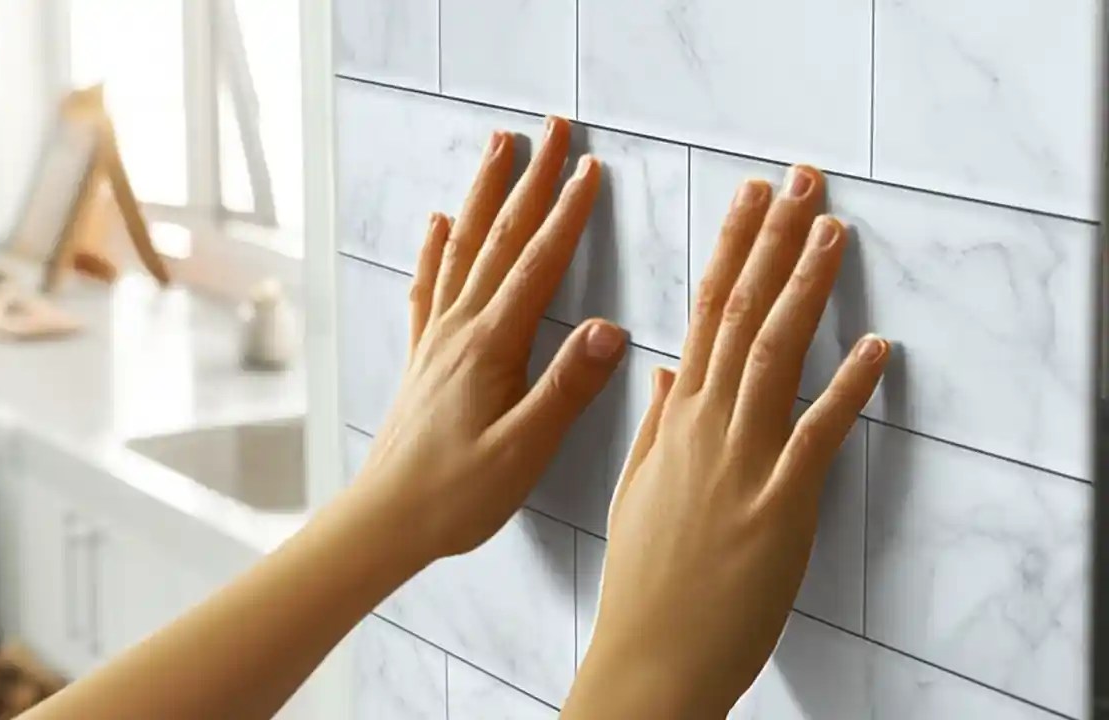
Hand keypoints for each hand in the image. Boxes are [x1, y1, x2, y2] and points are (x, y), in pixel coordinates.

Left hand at [355, 117, 627, 564]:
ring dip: (484, 195)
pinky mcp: (422, 357)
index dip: (566, 214)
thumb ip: (566, 387)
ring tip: (497, 149)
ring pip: (463, 248)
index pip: (538, 264)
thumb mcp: (525, 449)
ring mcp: (436, 339)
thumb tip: (610, 330)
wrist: (386, 519)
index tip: (589, 168)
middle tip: (550, 129)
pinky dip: (436, 249)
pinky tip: (438, 223)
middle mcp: (459, 328)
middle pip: (499, 238)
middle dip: (528, 180)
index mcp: (491, 346)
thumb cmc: (457, 494)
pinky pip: (429, 286)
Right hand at [567, 166, 888, 717]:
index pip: (704, 313)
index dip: (730, 250)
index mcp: (675, 420)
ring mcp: (743, 461)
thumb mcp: (638, 491)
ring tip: (832, 231)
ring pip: (776, 356)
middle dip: (773, 242)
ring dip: (806, 289)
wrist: (651, 651)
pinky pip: (817, 433)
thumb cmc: (646, 576)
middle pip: (741, 315)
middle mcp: (706, 426)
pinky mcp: (780, 502)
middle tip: (799, 183)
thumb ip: (656, 426)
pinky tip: (876, 348)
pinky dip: (848, 388)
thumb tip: (665, 373)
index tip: (750, 201)